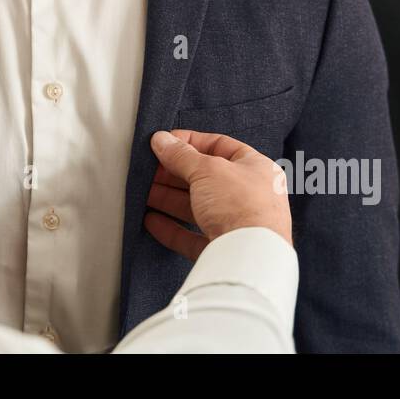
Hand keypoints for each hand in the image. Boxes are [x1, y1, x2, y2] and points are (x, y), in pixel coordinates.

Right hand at [145, 129, 291, 259]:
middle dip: (174, 173)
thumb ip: (181, 154)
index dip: (190, 142)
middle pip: (205, 178)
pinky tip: (152, 221)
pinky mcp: (222, 249)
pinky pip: (192, 236)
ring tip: (144, 193)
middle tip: (150, 169)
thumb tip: (162, 140)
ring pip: (197, 207)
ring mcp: (236, 224)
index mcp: (255, 168)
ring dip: (169, 199)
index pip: (220, 145)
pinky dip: (172, 228)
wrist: (250, 258)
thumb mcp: (207, 169)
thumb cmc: (243, 207)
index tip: (165, 142)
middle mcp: (249, 195)